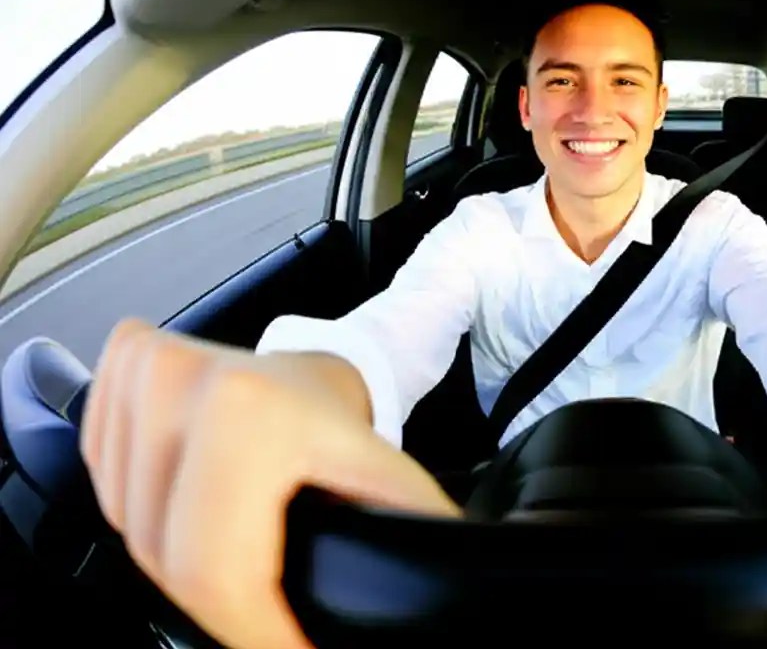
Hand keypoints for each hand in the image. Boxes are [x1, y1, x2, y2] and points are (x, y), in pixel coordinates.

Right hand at [80, 318, 459, 648]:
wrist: (316, 365)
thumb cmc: (342, 425)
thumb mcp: (389, 482)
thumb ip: (411, 536)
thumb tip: (440, 588)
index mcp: (246, 410)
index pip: (217, 568)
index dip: (256, 632)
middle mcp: (182, 382)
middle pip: (166, 558)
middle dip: (221, 609)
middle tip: (266, 624)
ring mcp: (140, 374)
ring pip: (129, 531)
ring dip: (178, 569)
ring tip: (238, 576)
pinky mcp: (115, 373)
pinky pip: (106, 490)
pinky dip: (142, 522)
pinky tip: (189, 524)